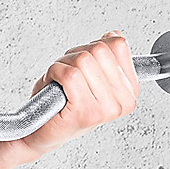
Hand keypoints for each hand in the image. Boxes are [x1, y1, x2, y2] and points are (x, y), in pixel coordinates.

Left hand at [10, 31, 139, 163]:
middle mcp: (122, 102)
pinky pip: (70, 74)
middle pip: (99, 50)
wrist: (39, 132)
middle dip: (75, 54)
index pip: (118, 45)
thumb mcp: (89, 77)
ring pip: (83, 60)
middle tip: (65, 72)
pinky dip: (54, 71)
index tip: (81, 63)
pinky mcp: (84, 112)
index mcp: (129, 91)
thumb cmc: (61, 104)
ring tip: (59, 80)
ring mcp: (105, 109)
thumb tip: (114, 35)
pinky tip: (52, 83)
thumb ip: (105, 57)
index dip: (91, 46)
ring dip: (62, 63)